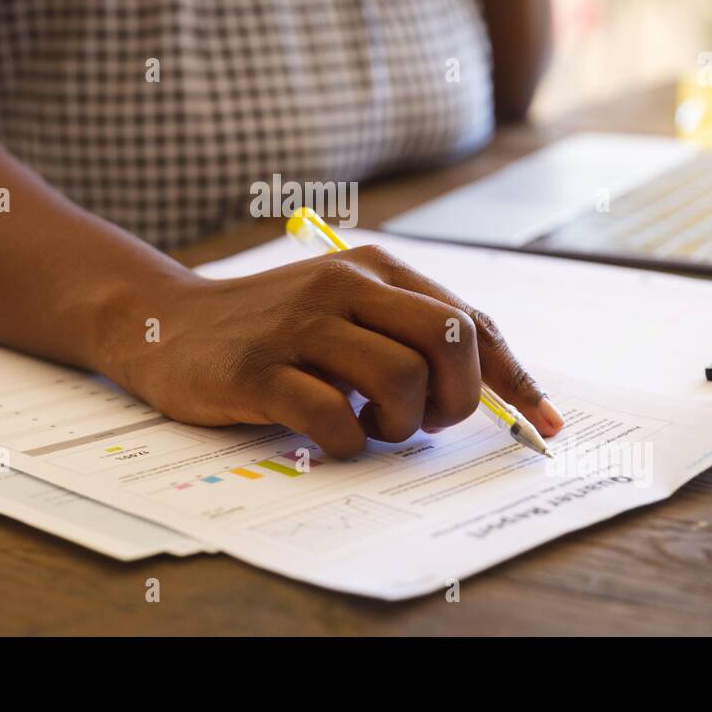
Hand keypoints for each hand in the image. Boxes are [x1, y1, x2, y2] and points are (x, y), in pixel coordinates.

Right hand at [118, 245, 563, 458]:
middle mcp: (342, 285)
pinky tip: (330, 436)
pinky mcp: (259, 371)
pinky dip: (348, 443)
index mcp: (373, 269)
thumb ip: (407, 333)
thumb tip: (494, 387)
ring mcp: (300, 325)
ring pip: (400, 380)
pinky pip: (335, 417)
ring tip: (370, 425)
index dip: (515, 376)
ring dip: (400, 425)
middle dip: (457, 399)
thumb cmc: (275, 328)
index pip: (468, 321)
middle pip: (449, 342)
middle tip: (424, 420)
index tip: (544, 421)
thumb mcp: (345, 310)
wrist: (168, 324)